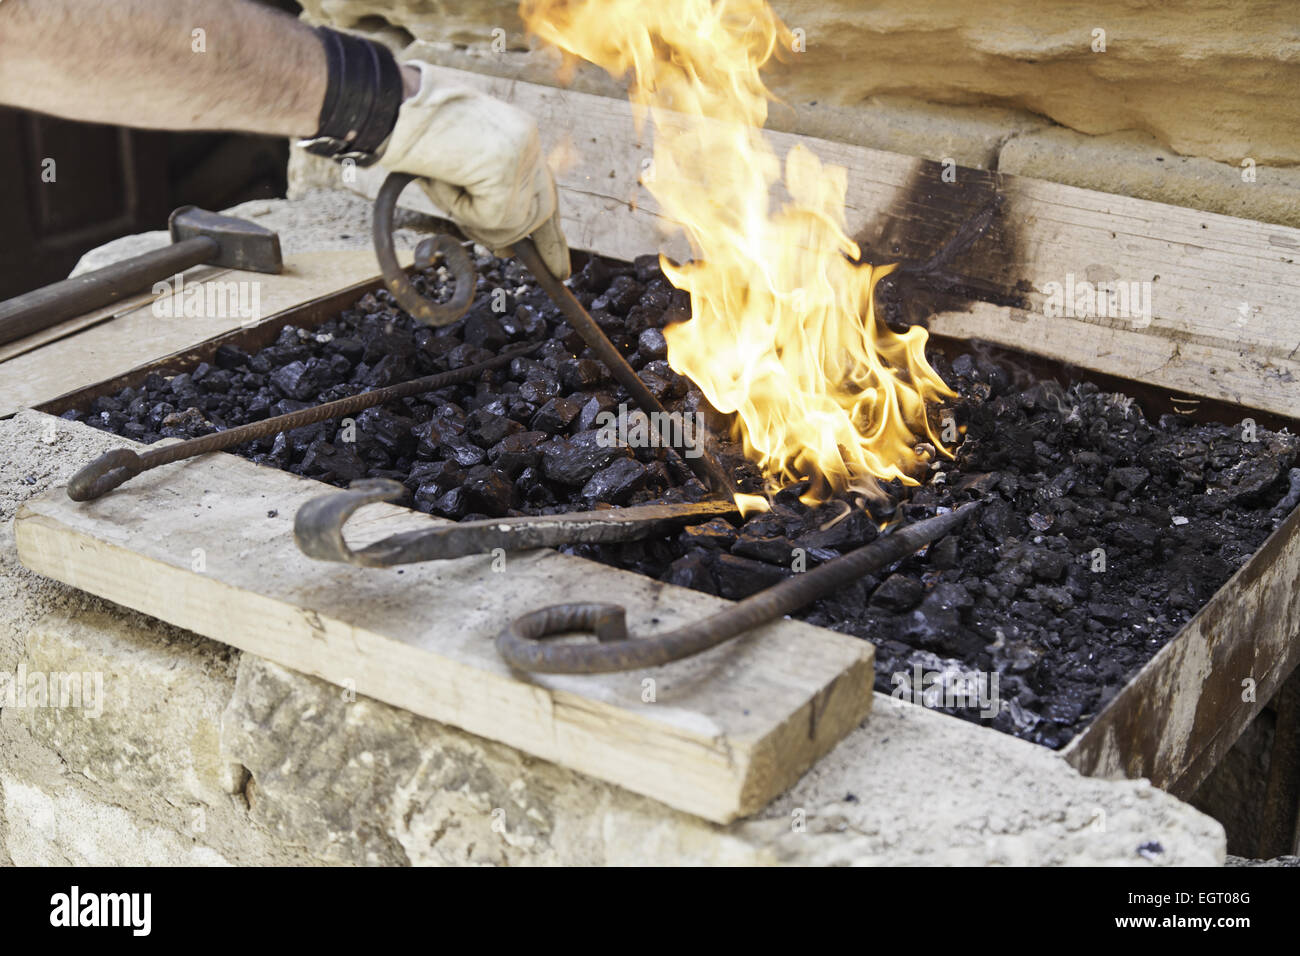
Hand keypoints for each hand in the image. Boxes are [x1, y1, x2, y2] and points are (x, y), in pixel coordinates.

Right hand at [382, 61, 570, 278]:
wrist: (394, 104)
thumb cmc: (412, 131)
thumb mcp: (459, 167)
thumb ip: (486, 196)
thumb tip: (503, 247)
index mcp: (517, 135)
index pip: (545, 190)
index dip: (551, 232)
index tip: (559, 266)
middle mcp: (527, 141)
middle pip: (542, 211)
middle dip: (538, 245)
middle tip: (534, 267)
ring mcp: (520, 155)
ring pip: (513, 224)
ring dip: (476, 221)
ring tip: (449, 190)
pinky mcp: (505, 170)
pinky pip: (488, 219)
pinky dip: (460, 210)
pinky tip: (445, 180)